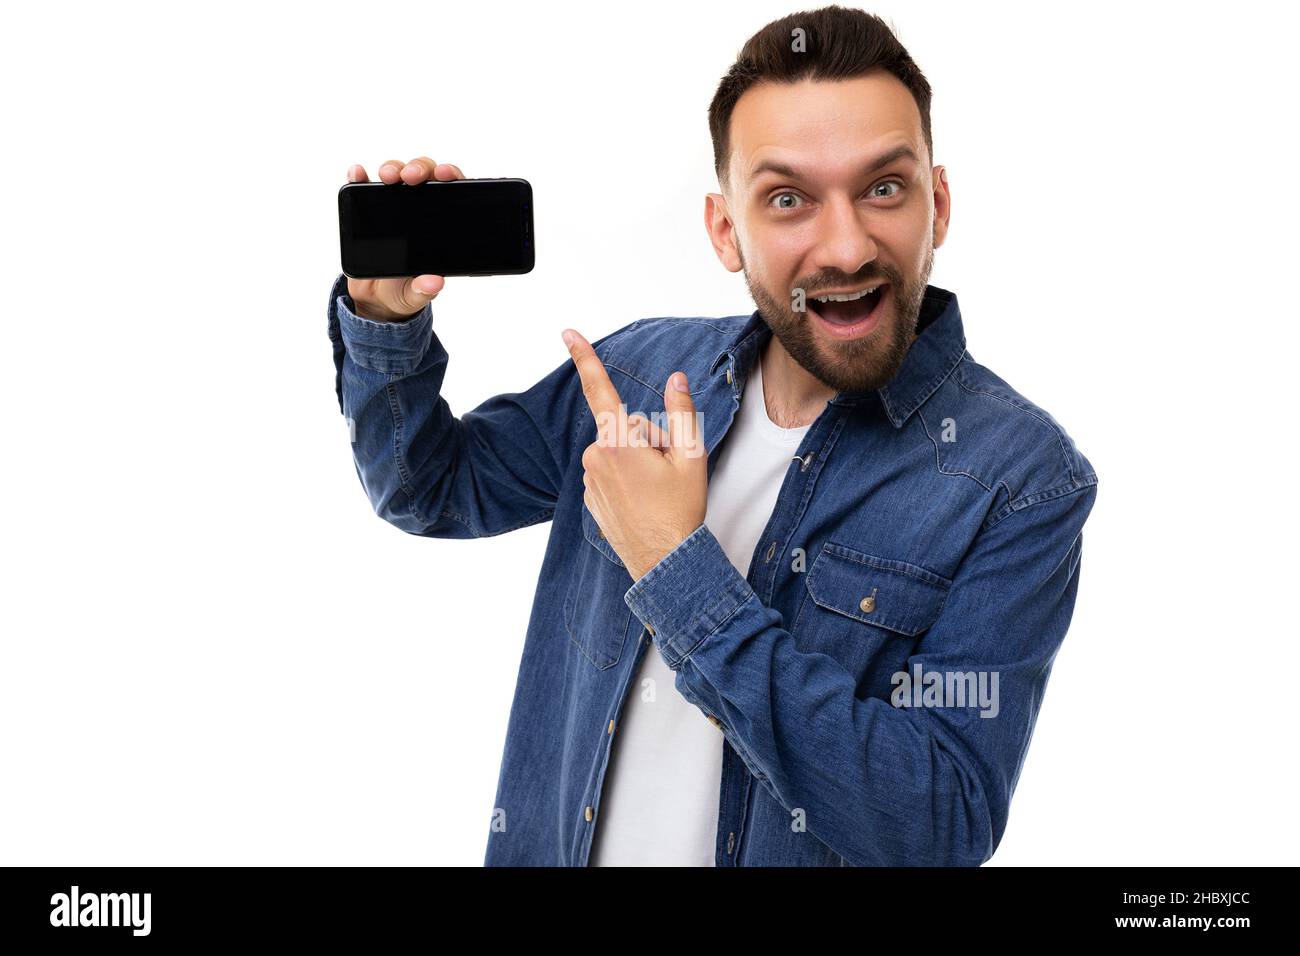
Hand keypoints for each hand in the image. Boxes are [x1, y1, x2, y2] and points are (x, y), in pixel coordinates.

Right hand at [344, 156, 465, 321]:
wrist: (376, 298)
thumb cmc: (404, 290)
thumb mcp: (416, 294)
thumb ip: (425, 289)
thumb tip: (435, 282)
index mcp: (439, 225)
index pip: (450, 192)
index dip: (451, 176)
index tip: (446, 174)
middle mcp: (418, 209)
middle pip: (423, 176)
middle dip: (419, 168)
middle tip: (411, 177)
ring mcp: (392, 206)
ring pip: (396, 175)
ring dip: (392, 168)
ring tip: (388, 177)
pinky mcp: (366, 209)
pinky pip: (362, 187)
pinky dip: (359, 177)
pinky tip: (358, 173)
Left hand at [565, 328, 707, 581]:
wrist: (663, 562)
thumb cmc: (679, 510)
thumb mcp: (690, 457)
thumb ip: (681, 413)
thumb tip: (674, 379)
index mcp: (618, 442)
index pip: (601, 390)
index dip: (585, 358)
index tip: (567, 332)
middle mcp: (595, 457)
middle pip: (624, 427)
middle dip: (646, 439)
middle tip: (666, 471)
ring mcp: (589, 479)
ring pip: (617, 451)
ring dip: (636, 461)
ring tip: (656, 490)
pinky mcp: (589, 496)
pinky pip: (609, 473)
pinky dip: (626, 479)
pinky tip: (642, 501)